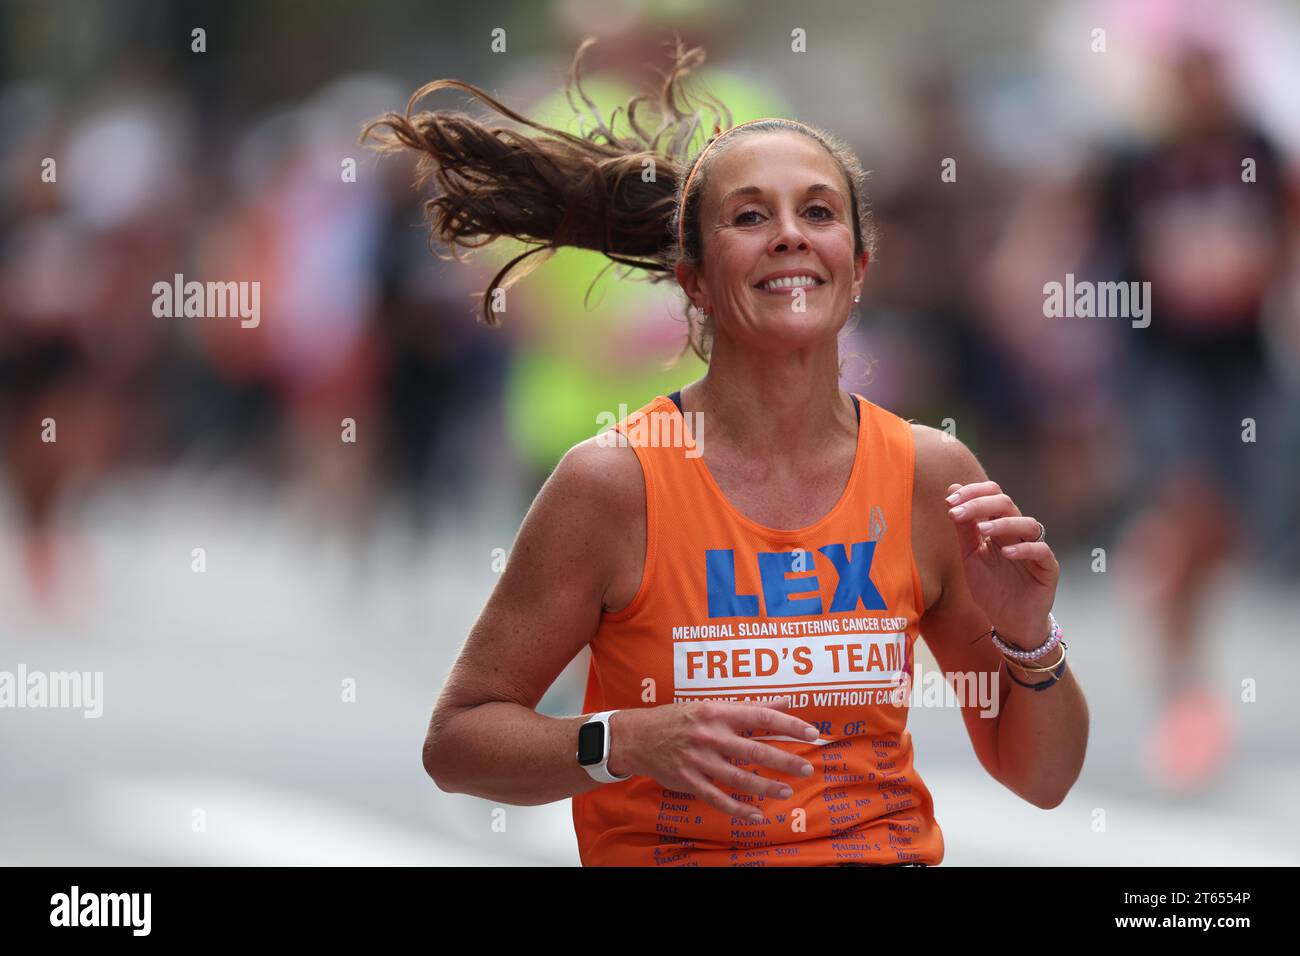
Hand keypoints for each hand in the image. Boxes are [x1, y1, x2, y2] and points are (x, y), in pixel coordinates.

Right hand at [608, 698, 818, 820]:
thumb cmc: (680, 718)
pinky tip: (755, 815)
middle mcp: (710, 735)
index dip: (788, 725)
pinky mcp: (689, 781)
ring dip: (765, 786)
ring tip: (786, 791)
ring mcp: (699, 760)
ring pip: (739, 777)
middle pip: (754, 749)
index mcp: (718, 712)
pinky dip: (737, 809)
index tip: (811, 733)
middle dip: (784, 760)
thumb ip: (749, 707)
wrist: (638, 737)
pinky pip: (717, 798)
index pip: (761, 716)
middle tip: (805, 768)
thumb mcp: (712, 706)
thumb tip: (783, 700)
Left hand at [945, 481, 1058, 644]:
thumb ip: (963, 528)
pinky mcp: (1048, 568)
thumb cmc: (991, 588)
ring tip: (981, 530)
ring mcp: (1034, 548)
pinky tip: (1006, 552)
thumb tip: (951, 491)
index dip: (972, 493)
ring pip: (1027, 523)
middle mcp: (1018, 533)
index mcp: (1000, 527)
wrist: (1009, 622)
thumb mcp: (970, 556)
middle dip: (980, 503)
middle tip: (956, 511)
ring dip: (1002, 523)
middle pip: (1006, 504)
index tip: (949, 501)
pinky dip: (1024, 548)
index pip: (992, 496)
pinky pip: (1041, 550)